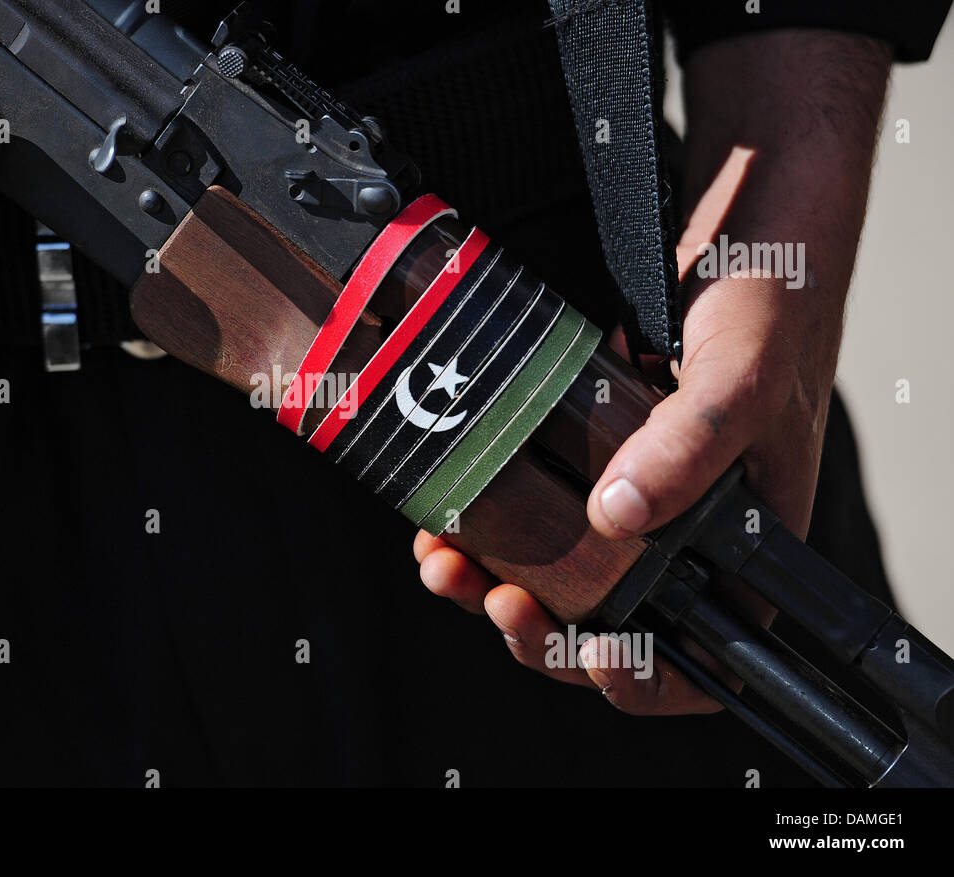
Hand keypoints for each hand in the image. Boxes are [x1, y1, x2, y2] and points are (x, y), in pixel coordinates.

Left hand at [415, 29, 891, 714]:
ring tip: (445, 564)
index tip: (590, 658)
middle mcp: (680, 533)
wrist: (737, 237)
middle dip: (540, 631)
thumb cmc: (770, 308)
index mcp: (741, 546)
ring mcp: (625, 500)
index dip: (643, 678)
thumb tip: (618, 515)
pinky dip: (482, 531)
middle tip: (491, 601)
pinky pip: (527, 520)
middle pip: (605, 627)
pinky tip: (442, 521)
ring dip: (492, 586)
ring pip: (554, 579)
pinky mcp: (579, 462)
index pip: (698, 655)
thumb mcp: (738, 377)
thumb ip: (690, 445)